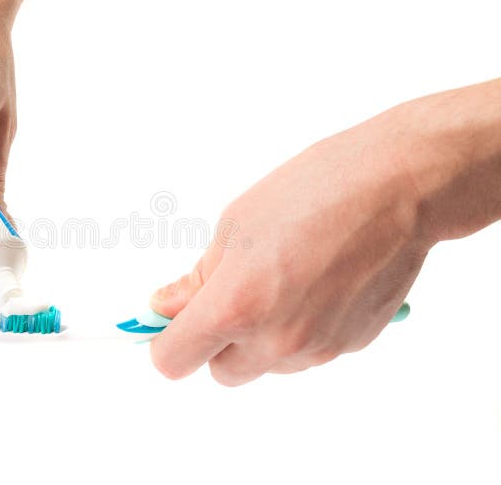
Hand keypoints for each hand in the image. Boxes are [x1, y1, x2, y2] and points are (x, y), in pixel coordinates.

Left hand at [149, 104, 435, 385]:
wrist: (396, 188)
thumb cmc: (311, 192)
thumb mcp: (235, 227)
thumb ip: (197, 280)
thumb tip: (165, 308)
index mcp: (236, 307)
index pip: (174, 361)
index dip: (167, 343)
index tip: (172, 323)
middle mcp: (276, 341)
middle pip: (222, 372)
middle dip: (217, 342)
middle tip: (232, 294)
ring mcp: (317, 349)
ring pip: (267, 365)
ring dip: (261, 339)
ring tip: (284, 279)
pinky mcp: (350, 346)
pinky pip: (307, 353)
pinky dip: (301, 331)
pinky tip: (317, 284)